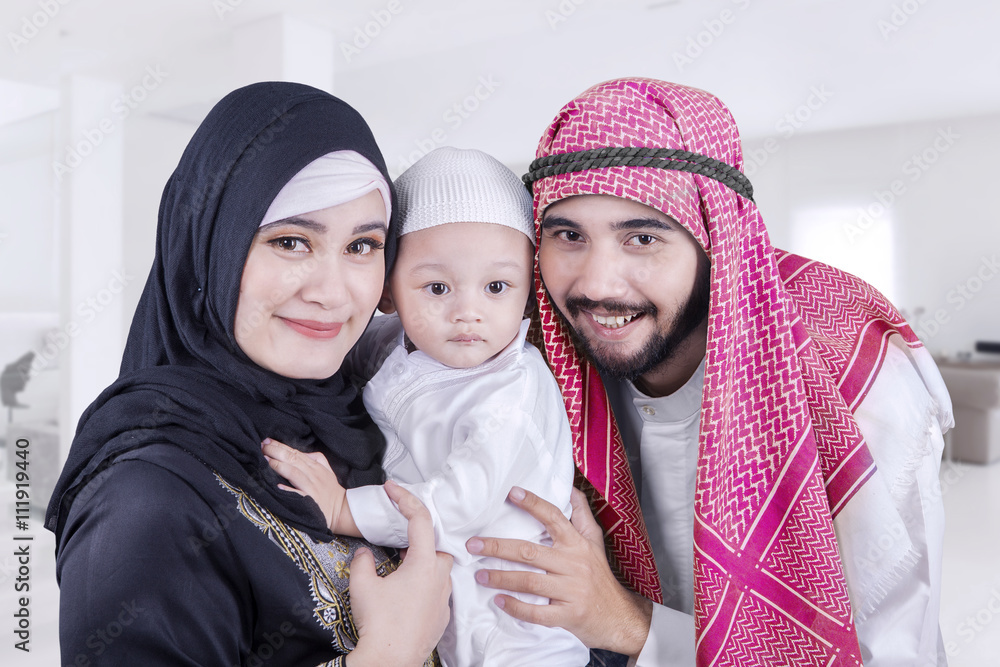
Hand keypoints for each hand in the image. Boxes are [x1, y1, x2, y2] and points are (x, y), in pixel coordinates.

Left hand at [262, 438, 347, 532]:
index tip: (267, 441)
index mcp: (315, 466)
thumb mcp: (327, 469)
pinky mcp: (310, 501)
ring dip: (279, 465)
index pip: (295, 452)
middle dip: (276, 451)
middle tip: (262, 446)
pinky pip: (298, 494)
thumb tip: (302, 452)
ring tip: (265, 459)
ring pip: (294, 472)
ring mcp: (311, 487)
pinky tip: (278, 486)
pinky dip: (288, 490)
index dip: (281, 446)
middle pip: (292, 459)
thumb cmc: (331, 490)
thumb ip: (316, 458)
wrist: (342, 509)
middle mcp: (312, 474)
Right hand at [347, 481, 452, 666]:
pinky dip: (424, 590)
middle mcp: (440, 579)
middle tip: (397, 547)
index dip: (405, 499)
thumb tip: (365, 553)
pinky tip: (405, 598)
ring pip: (439, 572)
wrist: (389, 661)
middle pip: (437, 547)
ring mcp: (444, 600)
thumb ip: (363, 560)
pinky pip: (437, 595)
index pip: (420, 520)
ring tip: (398, 573)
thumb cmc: (378, 621)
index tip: (392, 489)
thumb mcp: (362, 584)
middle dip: (420, 543)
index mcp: (424, 564)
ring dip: (423, 567)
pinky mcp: (441, 619)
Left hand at [467, 486, 652, 656]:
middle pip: (530, 551)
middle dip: (498, 546)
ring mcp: (571, 590)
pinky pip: (538, 612)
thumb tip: (570, 489)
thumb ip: (582, 515)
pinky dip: (516, 607)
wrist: (620, 617)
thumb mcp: (595, 542)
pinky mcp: (568, 615)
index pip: (553, 517)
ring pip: (529, 581)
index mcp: (577, 544)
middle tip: (472, 544)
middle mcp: (574, 564)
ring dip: (501, 578)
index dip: (533, 504)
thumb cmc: (601, 577)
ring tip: (479, 575)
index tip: (511, 493)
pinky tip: (499, 601)